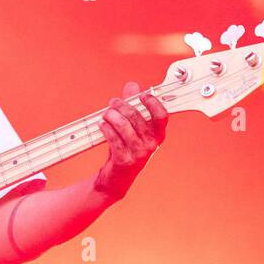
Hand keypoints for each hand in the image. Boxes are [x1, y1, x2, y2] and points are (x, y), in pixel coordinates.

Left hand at [94, 81, 167, 201]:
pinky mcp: (124, 160)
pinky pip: (114, 139)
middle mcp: (151, 144)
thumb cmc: (126, 148)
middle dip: (123, 106)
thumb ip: (133, 105)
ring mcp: (138, 153)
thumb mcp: (132, 127)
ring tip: (106, 113)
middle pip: (137, 117)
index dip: (153, 103)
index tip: (143, 95)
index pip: (161, 116)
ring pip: (124, 126)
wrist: (118, 177)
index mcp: (157, 135)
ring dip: (112, 116)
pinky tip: (102, 125)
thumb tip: (133, 86)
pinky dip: (106, 129)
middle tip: (113, 102)